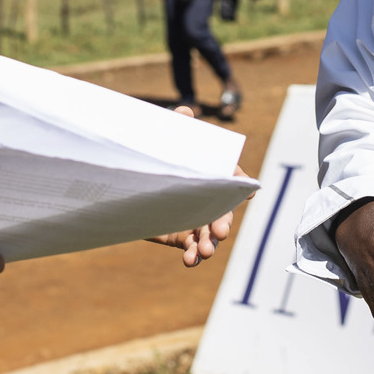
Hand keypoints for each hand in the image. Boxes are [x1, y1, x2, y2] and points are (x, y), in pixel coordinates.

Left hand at [146, 102, 252, 264]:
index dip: (240, 185)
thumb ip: (174, 128)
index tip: (248, 193)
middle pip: (222, 211)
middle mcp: (206, 197)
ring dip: (210, 244)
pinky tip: (191, 261)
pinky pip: (191, 248)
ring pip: (209, 234)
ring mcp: (195, 218)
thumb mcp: (161, 140)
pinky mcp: (180, 234)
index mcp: (208, 173)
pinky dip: (194, 256)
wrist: (125, 180)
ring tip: (206, 253)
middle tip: (221, 232)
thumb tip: (184, 112)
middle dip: (224, 222)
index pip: (230, 177)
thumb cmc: (151, 155)